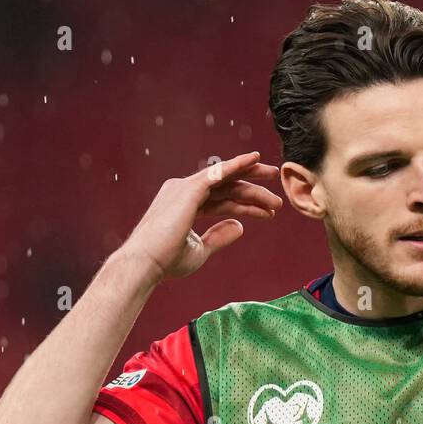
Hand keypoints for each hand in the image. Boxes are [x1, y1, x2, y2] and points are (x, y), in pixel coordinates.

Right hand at [117, 152, 282, 280]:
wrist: (146, 264)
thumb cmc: (166, 261)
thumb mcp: (200, 250)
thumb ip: (219, 236)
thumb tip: (241, 226)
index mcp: (185, 205)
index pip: (221, 200)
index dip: (245, 205)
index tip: (267, 212)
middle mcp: (184, 191)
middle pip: (226, 186)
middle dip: (252, 188)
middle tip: (276, 195)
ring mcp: (185, 188)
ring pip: (226, 181)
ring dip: (252, 186)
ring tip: (276, 192)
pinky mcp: (189, 190)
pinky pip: (218, 172)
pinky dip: (237, 165)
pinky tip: (254, 160)